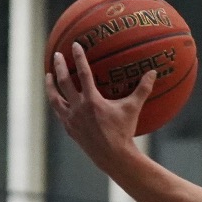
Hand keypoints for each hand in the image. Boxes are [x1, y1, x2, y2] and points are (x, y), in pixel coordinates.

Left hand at [46, 39, 154, 163]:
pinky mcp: (69, 129)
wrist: (112, 157)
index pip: (83, 73)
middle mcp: (78, 108)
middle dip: (59, 67)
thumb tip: (153, 72)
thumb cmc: (124, 131)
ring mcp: (71, 119)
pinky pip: (59, 112)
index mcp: (92, 101)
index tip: (74, 45)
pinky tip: (57, 99)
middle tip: (56, 55)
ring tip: (48, 76)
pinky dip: (57, 103)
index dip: (79, 58)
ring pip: (55, 99)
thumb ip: (142, 89)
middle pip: (64, 83)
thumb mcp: (133, 109)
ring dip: (50, 86)